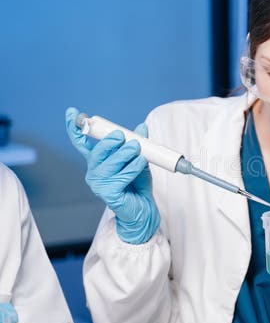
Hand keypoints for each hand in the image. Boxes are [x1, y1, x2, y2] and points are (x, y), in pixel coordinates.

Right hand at [65, 106, 159, 244]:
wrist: (144, 209)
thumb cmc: (137, 184)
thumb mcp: (138, 159)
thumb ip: (137, 144)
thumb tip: (141, 127)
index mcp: (97, 161)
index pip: (82, 143)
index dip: (75, 128)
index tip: (73, 113)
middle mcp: (94, 172)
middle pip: (97, 152)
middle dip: (110, 141)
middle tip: (123, 136)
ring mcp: (99, 184)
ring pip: (110, 163)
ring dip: (125, 154)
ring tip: (138, 150)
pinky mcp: (108, 194)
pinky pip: (121, 176)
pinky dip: (132, 168)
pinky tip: (140, 164)